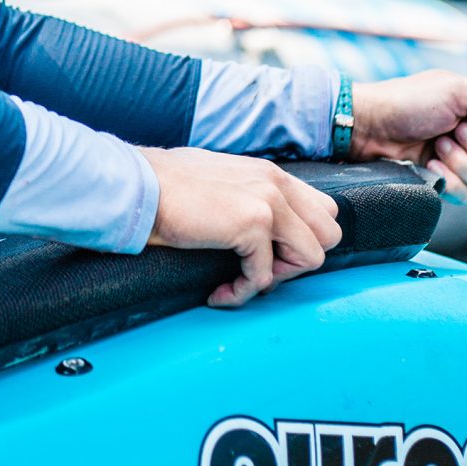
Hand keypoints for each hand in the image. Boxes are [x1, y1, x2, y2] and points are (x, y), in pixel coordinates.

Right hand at [139, 145, 341, 308]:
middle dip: (297, 261)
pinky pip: (266, 277)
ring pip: (312, 257)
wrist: (137, 188)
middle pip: (329, 234)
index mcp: (270, 173)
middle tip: (257, 270)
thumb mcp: (219, 184)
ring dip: (275, 278)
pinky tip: (217, 291)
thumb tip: (257, 230)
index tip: (265, 256)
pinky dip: (240, 292)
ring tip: (238, 281)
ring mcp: (269, 201)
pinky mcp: (253, 223)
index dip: (300, 241)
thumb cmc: (164, 188)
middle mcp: (276, 182)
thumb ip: (247, 197)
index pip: (322, 211)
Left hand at [350, 72, 466, 204]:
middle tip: (453, 132)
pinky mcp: (442, 180)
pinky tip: (428, 165)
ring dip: (461, 164)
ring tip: (436, 146)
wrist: (369, 125)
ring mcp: (459, 162)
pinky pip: (465, 195)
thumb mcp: (453, 91)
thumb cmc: (407, 101)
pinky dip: (448, 181)